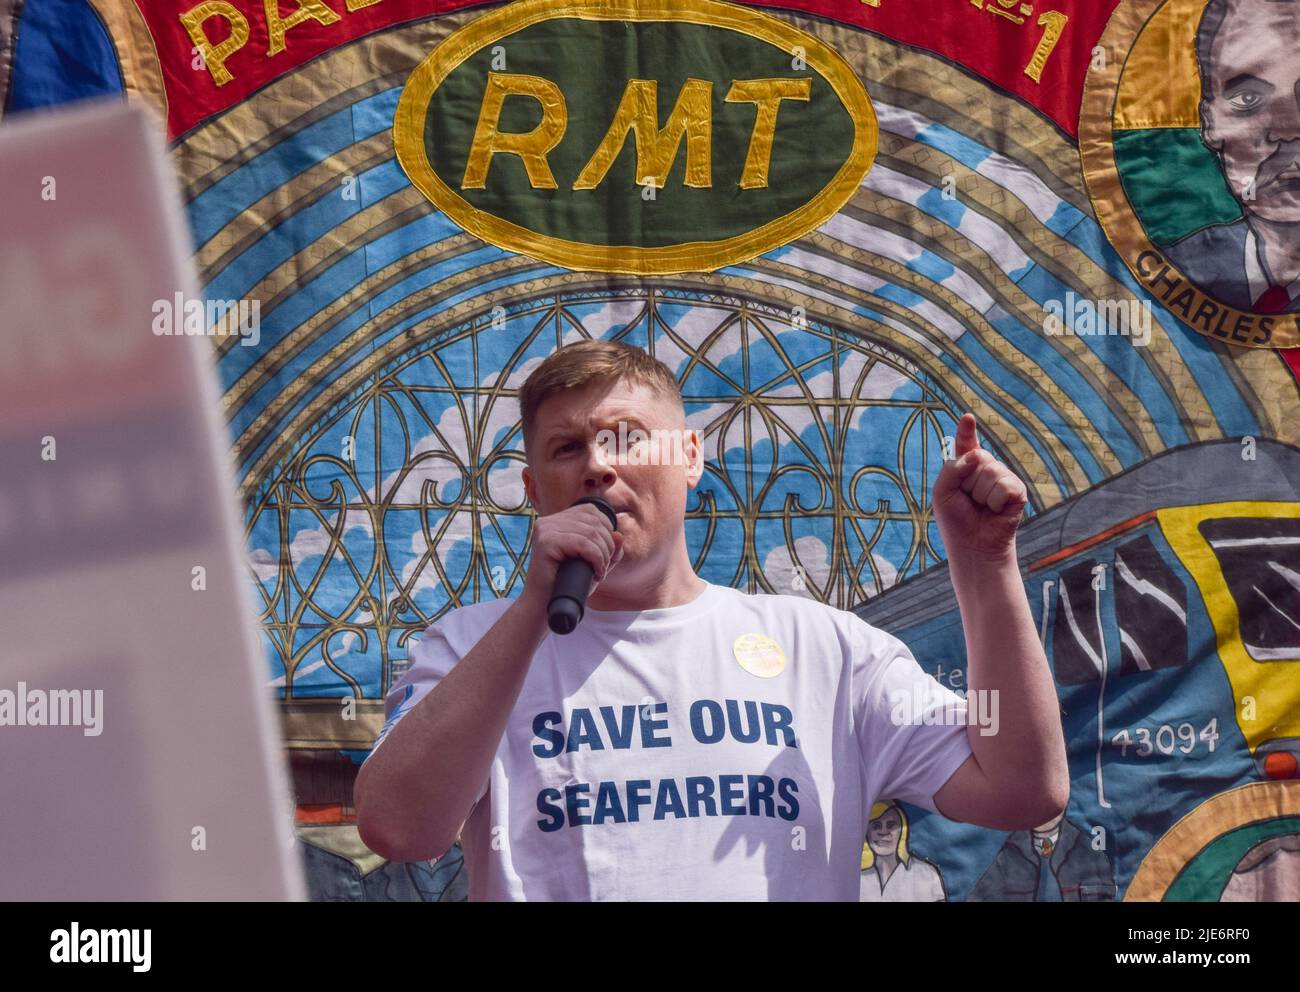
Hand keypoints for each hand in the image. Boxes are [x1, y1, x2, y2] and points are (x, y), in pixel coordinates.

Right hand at [520, 502, 624, 608]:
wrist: (544, 606)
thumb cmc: (568, 585)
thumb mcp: (594, 564)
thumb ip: (609, 550)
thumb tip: (618, 534)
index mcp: (556, 520)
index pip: (590, 511)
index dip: (606, 531)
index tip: (605, 555)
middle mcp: (548, 521)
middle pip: (593, 522)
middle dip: (607, 546)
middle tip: (603, 568)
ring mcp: (545, 530)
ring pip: (590, 533)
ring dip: (603, 555)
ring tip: (599, 572)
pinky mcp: (545, 541)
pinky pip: (582, 543)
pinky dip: (596, 559)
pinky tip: (596, 573)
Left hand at [931, 413, 1027, 564]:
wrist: (973, 547)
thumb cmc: (956, 522)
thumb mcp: (942, 492)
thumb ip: (952, 468)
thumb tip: (977, 454)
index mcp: (966, 469)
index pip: (967, 445)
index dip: (967, 431)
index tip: (967, 417)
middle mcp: (986, 470)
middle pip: (979, 457)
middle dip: (968, 482)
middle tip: (969, 501)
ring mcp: (1003, 479)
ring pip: (990, 471)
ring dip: (980, 494)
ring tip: (982, 508)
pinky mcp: (1017, 491)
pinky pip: (1004, 485)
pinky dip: (995, 500)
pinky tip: (996, 511)